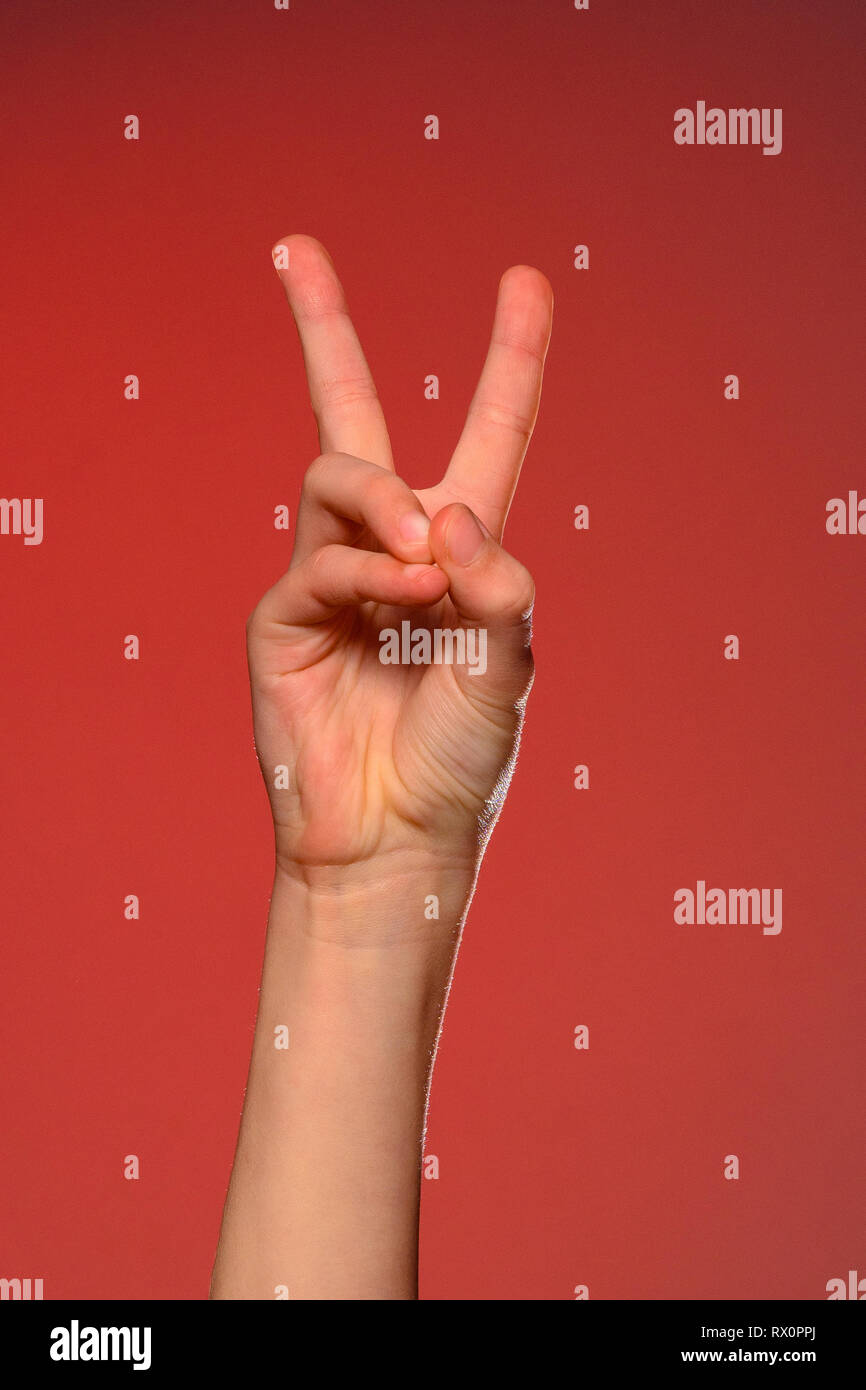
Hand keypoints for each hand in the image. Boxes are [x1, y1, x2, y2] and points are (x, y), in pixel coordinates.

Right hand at [247, 236, 552, 898]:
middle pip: (353, 413)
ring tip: (420, 558)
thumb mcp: (511, 666)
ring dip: (384, 501)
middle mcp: (392, 546)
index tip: (526, 280)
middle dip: (324, 328)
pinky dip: (367, 573)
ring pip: (338, 473)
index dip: (512, 358)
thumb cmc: (459, 758)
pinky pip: (321, 556)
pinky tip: (400, 600)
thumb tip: (445, 508)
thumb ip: (499, 582)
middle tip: (294, 246)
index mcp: (462, 548)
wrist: (391, 838)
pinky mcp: (285, 612)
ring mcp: (332, 574)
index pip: (490, 433)